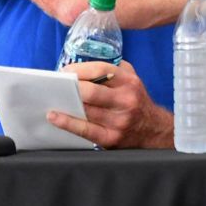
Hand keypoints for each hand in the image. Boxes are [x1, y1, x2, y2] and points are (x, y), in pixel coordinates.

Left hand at [48, 60, 172, 147]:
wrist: (153, 130)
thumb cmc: (136, 102)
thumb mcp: (132, 80)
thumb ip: (113, 70)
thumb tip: (82, 68)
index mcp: (130, 82)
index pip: (101, 70)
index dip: (79, 69)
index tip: (65, 71)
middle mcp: (126, 100)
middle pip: (91, 91)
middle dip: (70, 87)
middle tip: (56, 85)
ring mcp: (118, 120)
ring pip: (85, 110)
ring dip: (64, 103)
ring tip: (51, 98)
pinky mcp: (111, 137)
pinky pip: (84, 129)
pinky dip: (66, 122)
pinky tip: (54, 116)